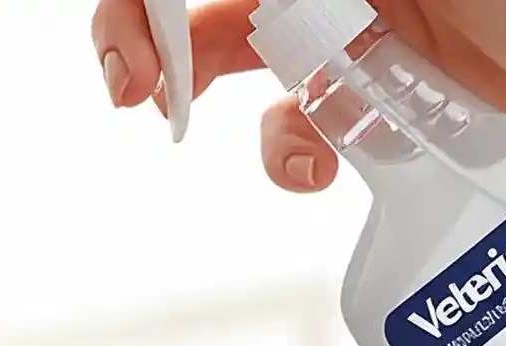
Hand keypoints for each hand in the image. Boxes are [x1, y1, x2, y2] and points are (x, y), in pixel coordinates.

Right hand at [91, 0, 505, 191]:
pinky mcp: (371, 109)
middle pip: (201, 5)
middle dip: (151, 42)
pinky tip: (314, 168)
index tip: (136, 52)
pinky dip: (287, 156)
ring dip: (206, 98)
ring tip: (217, 126)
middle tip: (134, 91)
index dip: (149, 1)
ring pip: (234, 66)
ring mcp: (347, 42)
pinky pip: (297, 133)